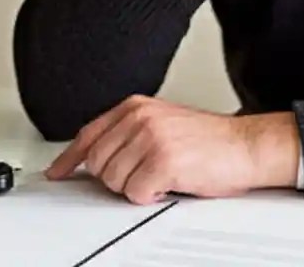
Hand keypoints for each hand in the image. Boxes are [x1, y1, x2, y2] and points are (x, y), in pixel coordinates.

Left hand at [44, 95, 298, 204]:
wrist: (245, 146)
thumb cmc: (209, 140)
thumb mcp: (162, 123)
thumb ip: (128, 133)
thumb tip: (97, 157)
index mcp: (135, 107)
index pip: (88, 134)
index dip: (69, 159)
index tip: (58, 173)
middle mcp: (139, 118)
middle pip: (98, 163)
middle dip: (117, 178)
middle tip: (145, 176)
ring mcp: (150, 138)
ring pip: (113, 181)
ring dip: (136, 187)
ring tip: (161, 177)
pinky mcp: (162, 161)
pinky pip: (135, 193)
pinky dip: (151, 196)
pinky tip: (168, 184)